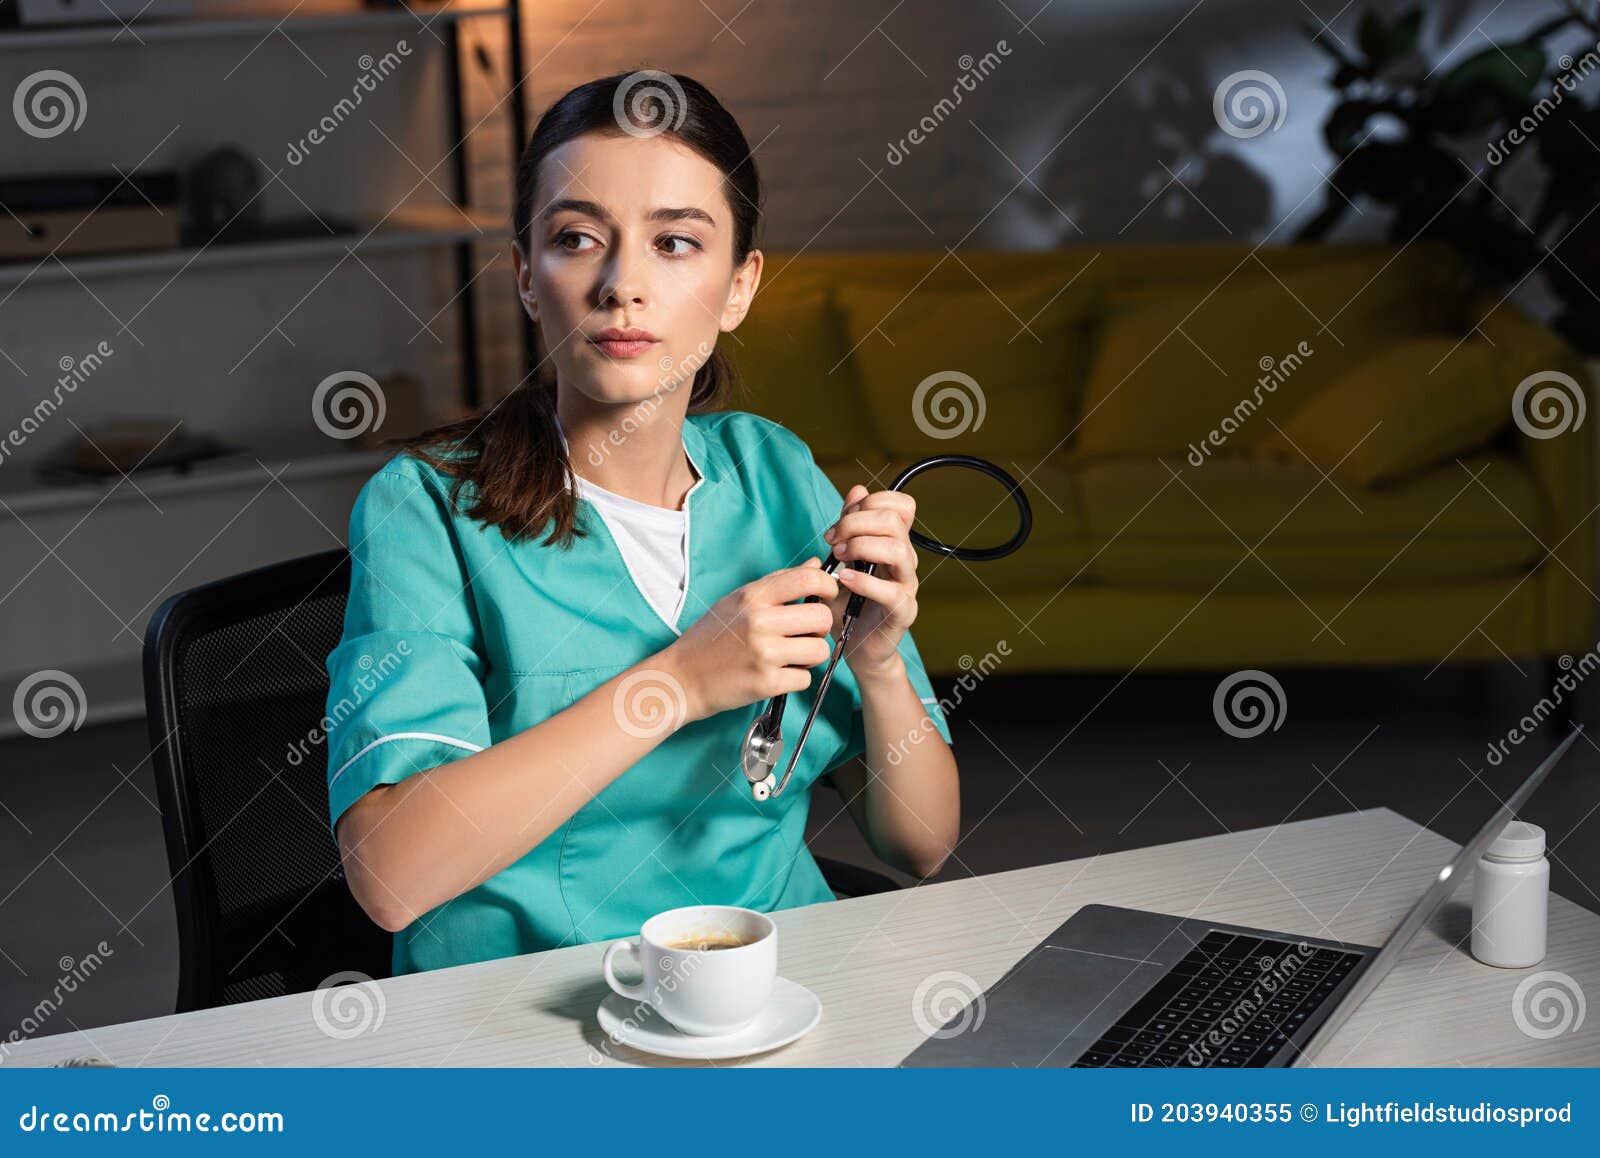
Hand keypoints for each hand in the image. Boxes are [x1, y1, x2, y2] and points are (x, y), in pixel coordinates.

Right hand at [661, 560, 839, 722]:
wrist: (682, 677)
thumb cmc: (710, 638)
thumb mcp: (738, 601)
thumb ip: (778, 583)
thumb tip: (815, 565)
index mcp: (752, 597)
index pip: (807, 579)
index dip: (827, 586)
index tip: (826, 595)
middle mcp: (760, 622)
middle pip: (822, 617)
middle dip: (820, 627)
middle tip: (805, 634)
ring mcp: (765, 653)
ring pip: (820, 650)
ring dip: (810, 655)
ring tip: (790, 656)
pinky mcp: (767, 683)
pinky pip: (805, 678)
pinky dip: (796, 679)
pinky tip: (777, 674)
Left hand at [816, 483, 918, 679]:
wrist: (853, 647)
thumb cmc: (847, 603)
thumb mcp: (840, 560)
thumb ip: (847, 527)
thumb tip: (857, 489)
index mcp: (894, 543)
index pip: (901, 505)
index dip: (871, 502)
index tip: (840, 522)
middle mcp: (904, 560)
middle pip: (894, 520)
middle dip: (856, 522)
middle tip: (832, 540)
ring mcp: (907, 585)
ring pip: (897, 549)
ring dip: (861, 547)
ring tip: (839, 558)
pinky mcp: (903, 611)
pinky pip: (890, 590)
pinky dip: (863, 581)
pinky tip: (843, 580)